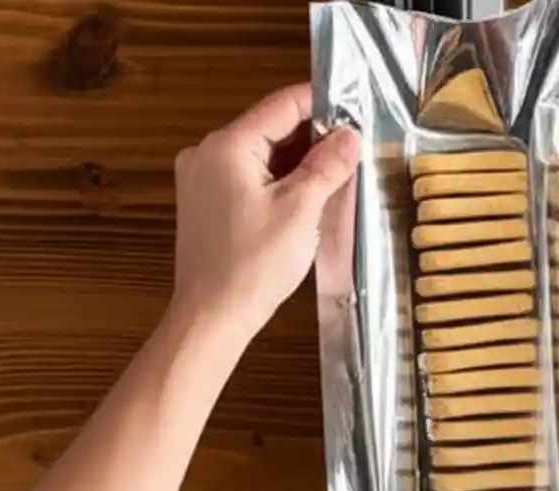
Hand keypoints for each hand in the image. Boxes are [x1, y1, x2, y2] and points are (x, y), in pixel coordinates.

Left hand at [172, 83, 359, 339]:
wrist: (211, 318)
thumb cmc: (253, 265)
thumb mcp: (302, 209)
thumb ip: (328, 165)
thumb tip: (350, 135)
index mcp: (226, 145)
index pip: (282, 105)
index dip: (322, 103)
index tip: (356, 111)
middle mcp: (207, 154)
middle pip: (271, 128)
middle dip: (313, 138)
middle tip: (354, 151)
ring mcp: (202, 180)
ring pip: (262, 155)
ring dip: (299, 163)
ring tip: (337, 177)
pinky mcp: (207, 205)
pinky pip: (249, 178)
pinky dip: (280, 182)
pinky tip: (308, 199)